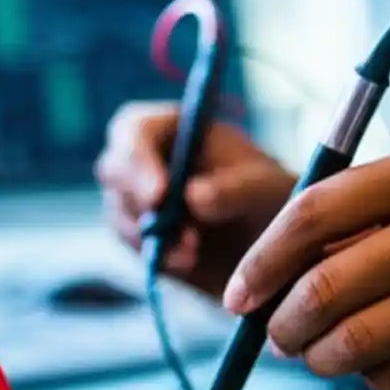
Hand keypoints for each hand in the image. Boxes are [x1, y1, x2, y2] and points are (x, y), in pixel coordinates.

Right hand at [94, 101, 295, 297]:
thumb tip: (192, 197)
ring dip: (152, 234)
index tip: (159, 195)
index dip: (137, 158)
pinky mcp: (143, 235)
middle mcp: (150, 158)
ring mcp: (140, 198)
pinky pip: (134, 245)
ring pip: (120, 212)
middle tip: (168, 226)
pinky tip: (188, 262)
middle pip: (114, 169)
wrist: (275, 245)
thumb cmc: (273, 199)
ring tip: (193, 251)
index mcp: (176, 128)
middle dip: (137, 200)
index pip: (134, 129)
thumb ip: (234, 188)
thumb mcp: (266, 189)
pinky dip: (157, 254)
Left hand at [223, 138, 389, 389]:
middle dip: (282, 325)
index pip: (310, 214)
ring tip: (321, 353)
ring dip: (324, 358)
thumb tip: (288, 267)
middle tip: (275, 335)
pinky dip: (377, 377)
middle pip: (326, 288)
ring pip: (362, 342)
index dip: (260, 261)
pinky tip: (380, 364)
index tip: (237, 295)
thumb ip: (378, 207)